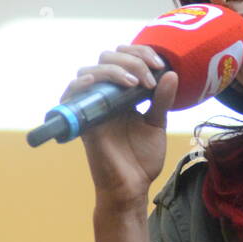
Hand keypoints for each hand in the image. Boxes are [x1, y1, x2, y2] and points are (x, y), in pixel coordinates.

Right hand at [60, 43, 177, 208]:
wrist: (132, 187)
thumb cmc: (142, 159)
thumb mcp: (157, 124)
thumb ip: (162, 99)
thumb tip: (171, 73)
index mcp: (121, 95)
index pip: (123, 59)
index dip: (139, 54)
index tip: (159, 65)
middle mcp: (104, 97)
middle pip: (106, 59)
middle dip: (130, 60)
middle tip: (149, 76)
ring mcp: (92, 107)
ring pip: (89, 72)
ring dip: (113, 70)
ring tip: (135, 83)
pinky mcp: (82, 121)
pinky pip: (71, 95)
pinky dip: (81, 84)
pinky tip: (97, 82)